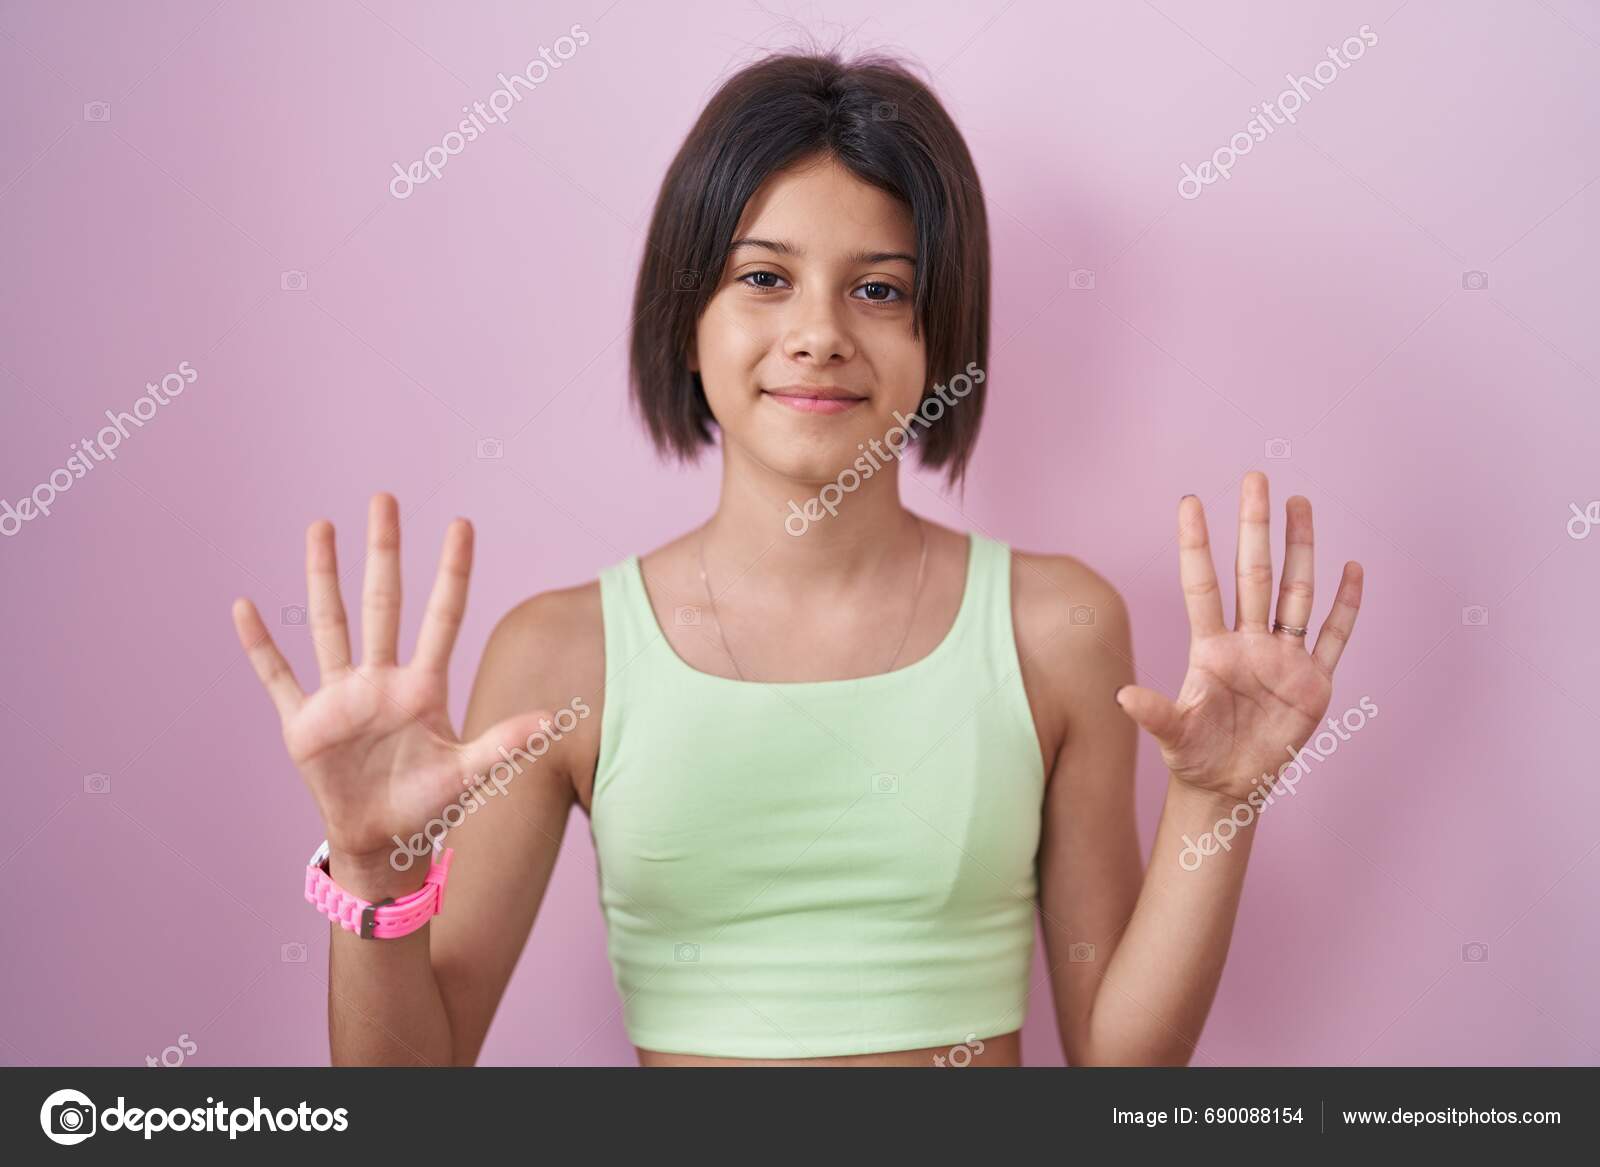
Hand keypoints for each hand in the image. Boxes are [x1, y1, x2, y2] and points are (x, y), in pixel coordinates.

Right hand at [230, 494, 554, 873]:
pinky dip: (260, 647)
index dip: (452, 572)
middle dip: (384, 551)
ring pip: (331, 624)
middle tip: (385, 498)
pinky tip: (244, 607)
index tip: (462, 524)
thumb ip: (503, 744)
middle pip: (384, 603)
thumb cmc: (429, 804)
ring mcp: (340, 697)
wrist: (382, 842)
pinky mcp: (304, 724)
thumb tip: (551, 718)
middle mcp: (381, 680)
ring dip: (323, 576)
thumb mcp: (468, 774)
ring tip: (320, 526)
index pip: (443, 616)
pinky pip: (278, 678)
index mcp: (422, 687)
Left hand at [1114, 472, 1363, 803]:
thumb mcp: (1172, 735)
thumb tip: (1122, 696)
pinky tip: (1352, 568)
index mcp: (1211, 649)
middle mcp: (1248, 643)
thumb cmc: (1194, 756)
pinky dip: (1345, 606)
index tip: (1189, 501)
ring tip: (1301, 504)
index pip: (1202, 585)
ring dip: (1300, 550)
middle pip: (1254, 574)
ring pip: (1295, 594)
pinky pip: (1333, 638)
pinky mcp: (1313, 684)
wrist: (1229, 787)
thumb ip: (1153, 713)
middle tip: (1255, 478)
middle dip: (1255, 527)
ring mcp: (1283, 659)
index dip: (1196, 545)